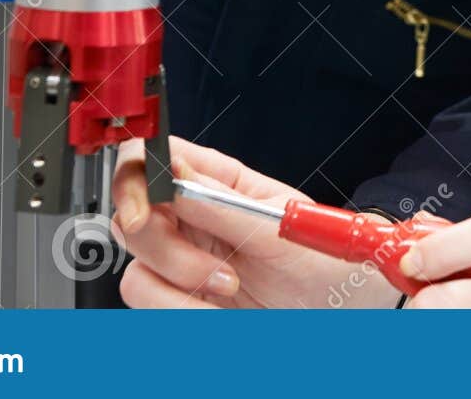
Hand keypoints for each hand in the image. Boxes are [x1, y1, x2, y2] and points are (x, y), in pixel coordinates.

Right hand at [110, 136, 399, 308]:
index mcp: (215, 180)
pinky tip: (218, 311)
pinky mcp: (179, 301)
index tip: (144, 209)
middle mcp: (191, 217)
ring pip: (137, 268)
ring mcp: (181, 260)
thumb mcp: (277, 225)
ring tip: (229, 290)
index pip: (152, 157)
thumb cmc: (321, 258)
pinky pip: (150, 306)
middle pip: (131, 216)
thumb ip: (220, 203)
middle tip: (215, 269)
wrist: (339, 312)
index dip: (134, 176)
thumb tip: (173, 174)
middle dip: (166, 248)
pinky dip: (182, 313)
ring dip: (181, 289)